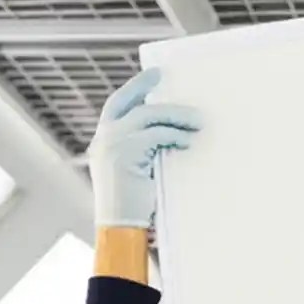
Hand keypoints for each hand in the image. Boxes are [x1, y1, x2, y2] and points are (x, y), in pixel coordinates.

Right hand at [89, 68, 202, 228]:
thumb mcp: (139, 168)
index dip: (135, 88)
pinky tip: (190, 141)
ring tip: (199, 120)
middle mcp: (103, 139)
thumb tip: (178, 127)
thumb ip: (148, 147)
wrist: (122, 228)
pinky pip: (157, 135)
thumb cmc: (135, 203)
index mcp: (104, 141)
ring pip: (148, 115)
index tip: (155, 75)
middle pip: (127, 101)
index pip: (117, 105)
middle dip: (145, 85)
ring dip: (177, 115)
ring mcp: (111, 145)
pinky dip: (176, 136)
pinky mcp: (124, 154)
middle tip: (167, 77)